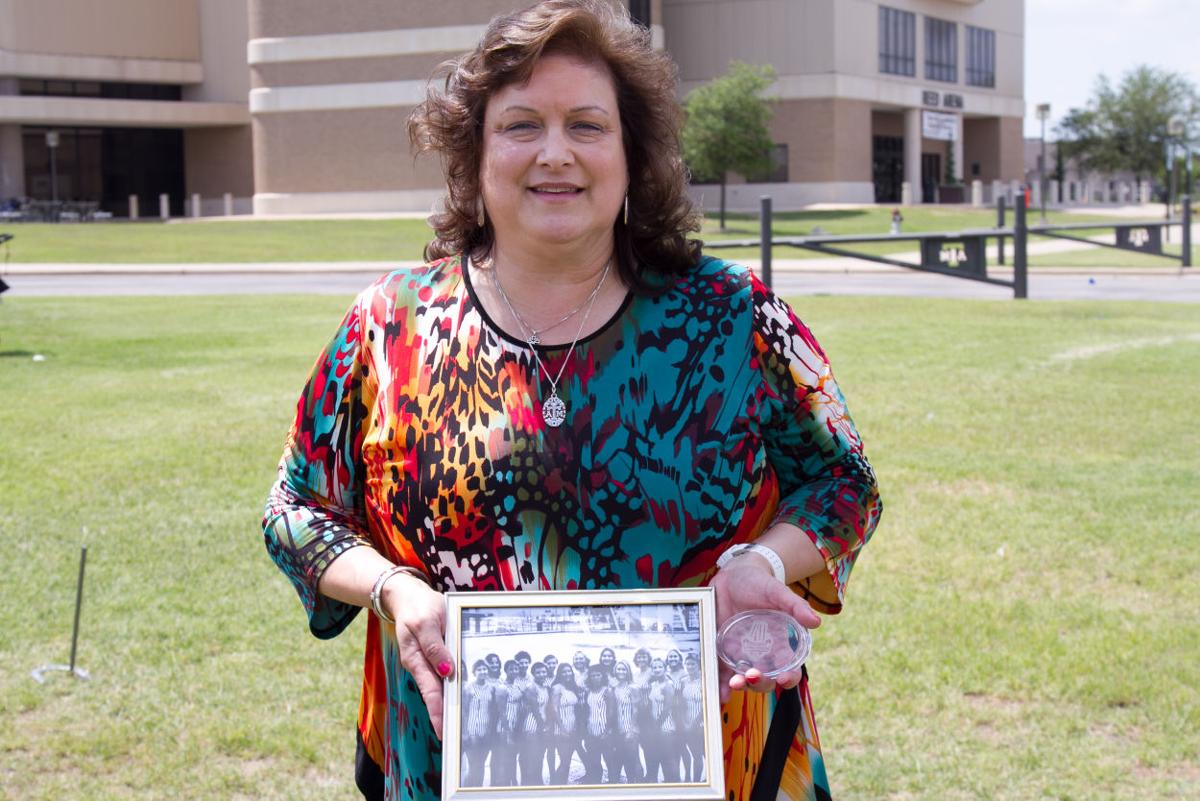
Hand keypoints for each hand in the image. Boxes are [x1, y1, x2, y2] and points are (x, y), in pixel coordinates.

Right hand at [383, 574, 452, 739]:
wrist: (405, 597)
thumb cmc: (419, 607)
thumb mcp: (427, 621)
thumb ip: (436, 646)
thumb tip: (447, 671)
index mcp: (416, 657)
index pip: (430, 690)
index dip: (438, 711)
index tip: (444, 729)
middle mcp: (419, 664)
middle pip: (434, 694)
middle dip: (442, 715)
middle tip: (453, 736)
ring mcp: (424, 662)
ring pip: (437, 687)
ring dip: (446, 704)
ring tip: (458, 724)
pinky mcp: (431, 657)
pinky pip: (439, 677)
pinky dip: (447, 689)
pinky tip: (457, 699)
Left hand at [709, 555, 820, 701]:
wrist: (733, 577)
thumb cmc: (761, 584)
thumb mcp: (777, 591)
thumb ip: (795, 605)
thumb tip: (816, 621)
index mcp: (782, 646)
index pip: (791, 670)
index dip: (789, 678)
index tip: (783, 679)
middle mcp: (763, 656)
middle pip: (766, 680)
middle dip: (760, 683)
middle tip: (751, 676)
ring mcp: (742, 656)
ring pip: (744, 680)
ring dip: (740, 687)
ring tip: (732, 685)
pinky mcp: (724, 653)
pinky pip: (723, 673)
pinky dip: (721, 685)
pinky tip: (718, 692)